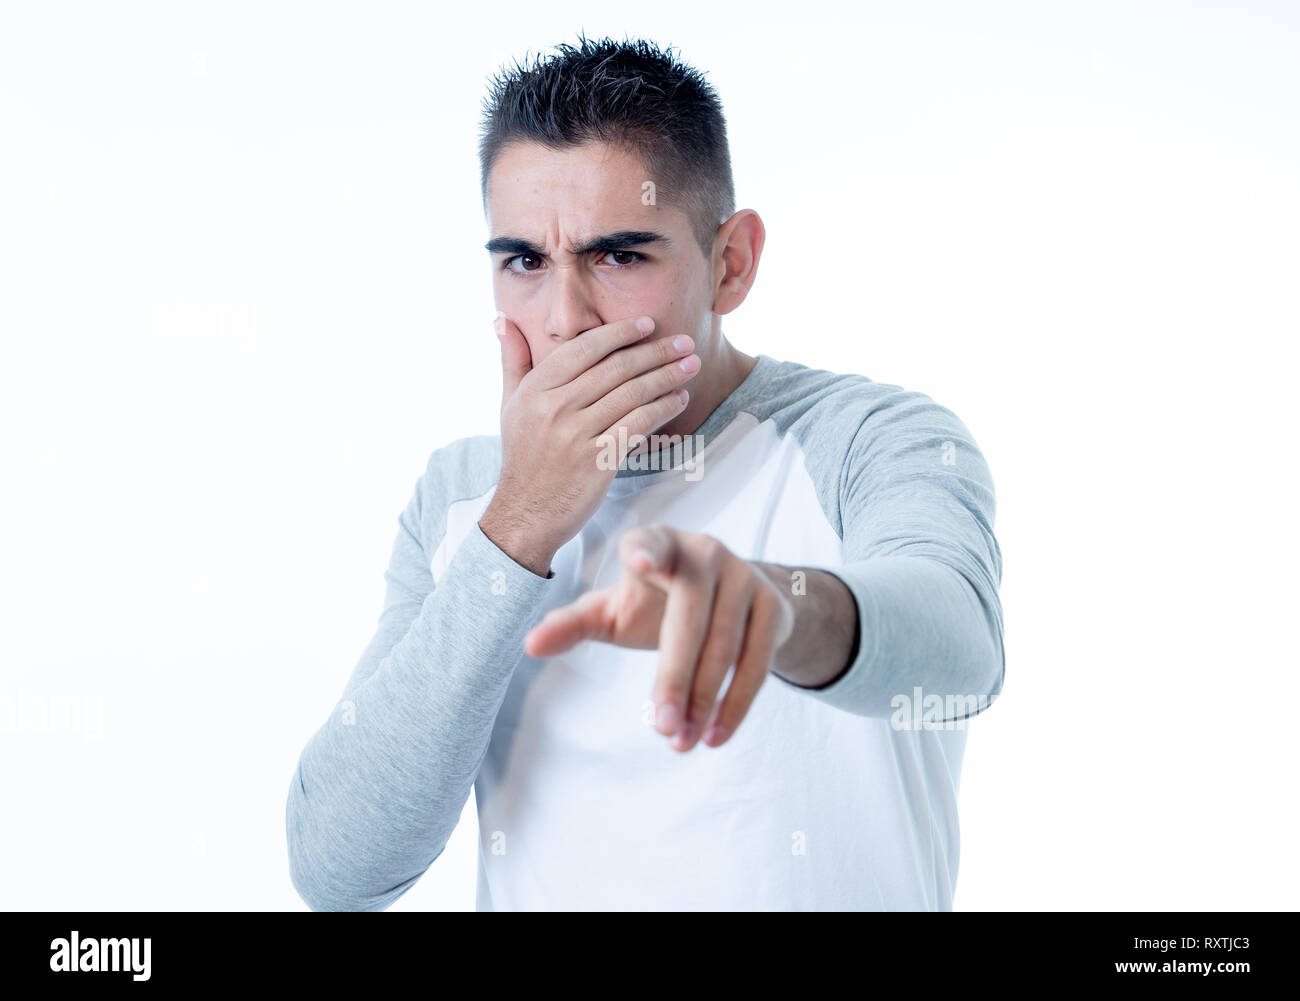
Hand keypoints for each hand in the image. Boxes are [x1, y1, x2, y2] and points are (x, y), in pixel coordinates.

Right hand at [480, 313, 700, 575]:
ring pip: (632, 394)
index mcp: (535, 389)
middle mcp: (554, 408)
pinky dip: (662, 409)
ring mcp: (575, 435)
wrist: (525, 515)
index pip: (584, 348)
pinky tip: (678, 399)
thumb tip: (502, 318)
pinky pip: (638, 426)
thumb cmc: (523, 457)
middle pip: (615, 368)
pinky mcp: (597, 461)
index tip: (648, 323)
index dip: (620, 333)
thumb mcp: (509, 405)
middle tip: (684, 341)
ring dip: (668, 377)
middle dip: (656, 351)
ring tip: (691, 365)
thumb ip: (512, 360)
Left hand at [523, 524, 794, 750]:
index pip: (648, 543)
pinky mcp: (773, 604)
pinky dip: (737, 703)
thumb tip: (528, 646)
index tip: (638, 561)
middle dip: (675, 678)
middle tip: (660, 729)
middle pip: (689, 619)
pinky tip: (715, 735)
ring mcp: (744, 575)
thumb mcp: (614, 611)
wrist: (733, 601)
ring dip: (705, 700)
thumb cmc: (657, 604)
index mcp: (657, 544)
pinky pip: (758, 660)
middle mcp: (704, 551)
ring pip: (726, 645)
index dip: (644, 550)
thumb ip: (573, 625)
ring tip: (681, 743)